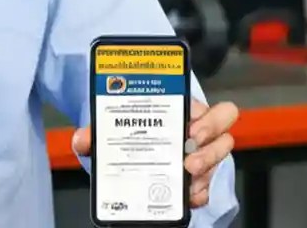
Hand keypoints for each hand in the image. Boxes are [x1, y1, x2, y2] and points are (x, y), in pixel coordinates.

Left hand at [72, 99, 238, 208]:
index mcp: (183, 112)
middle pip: (224, 131)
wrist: (127, 158)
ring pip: (219, 160)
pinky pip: (206, 189)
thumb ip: (95, 132)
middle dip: (211, 143)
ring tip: (186, 176)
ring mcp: (201, 158)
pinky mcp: (197, 182)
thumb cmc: (128, 134)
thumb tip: (82, 139)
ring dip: (205, 168)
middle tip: (189, 155)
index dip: (208, 118)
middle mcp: (198, 133)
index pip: (211, 108)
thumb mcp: (111, 130)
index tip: (190, 130)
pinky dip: (197, 194)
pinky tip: (185, 198)